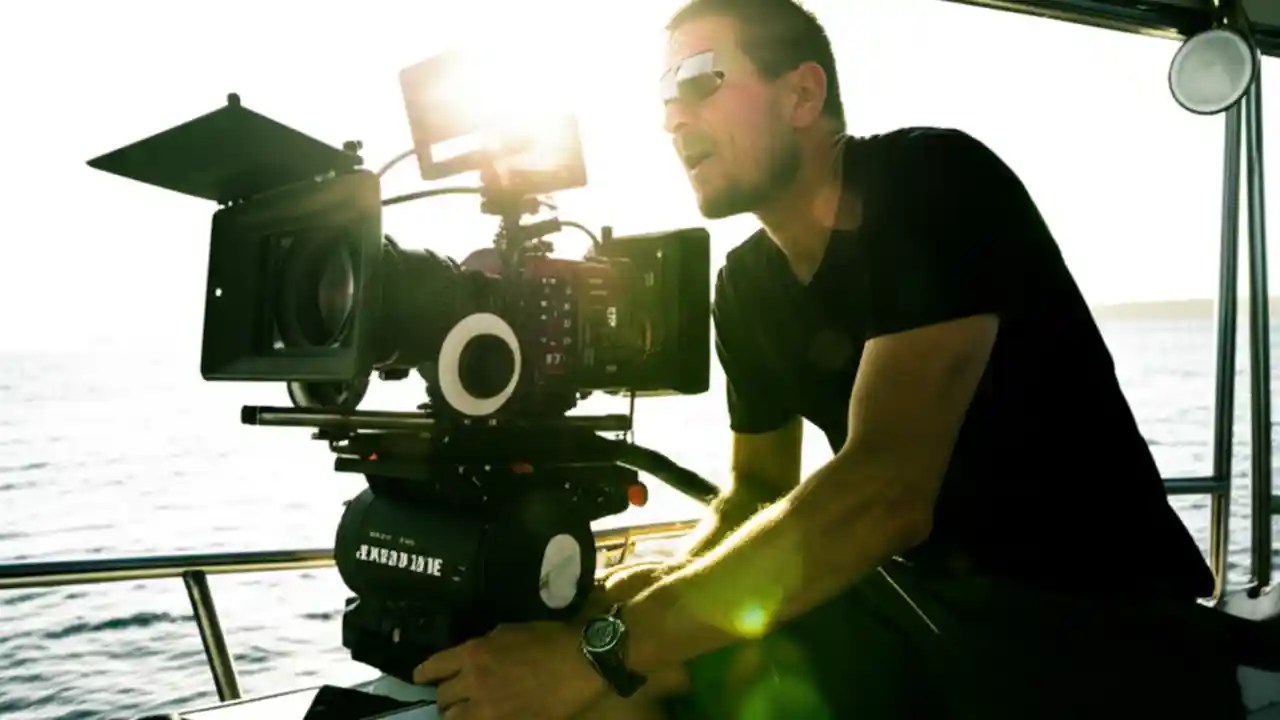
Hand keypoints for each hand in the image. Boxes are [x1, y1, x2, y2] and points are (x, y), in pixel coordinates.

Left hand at [413, 621, 607, 719]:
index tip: (422, 678)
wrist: (582, 663)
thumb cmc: (550, 640)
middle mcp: (474, 682)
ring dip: (458, 714)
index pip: (432, 668)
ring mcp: (489, 709)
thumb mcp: (510, 631)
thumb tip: (473, 656)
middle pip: (442, 698)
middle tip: (454, 696)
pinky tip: (484, 717)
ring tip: (468, 712)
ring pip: (453, 719)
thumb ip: (485, 644)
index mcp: (473, 654)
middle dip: (446, 696)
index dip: (424, 675)